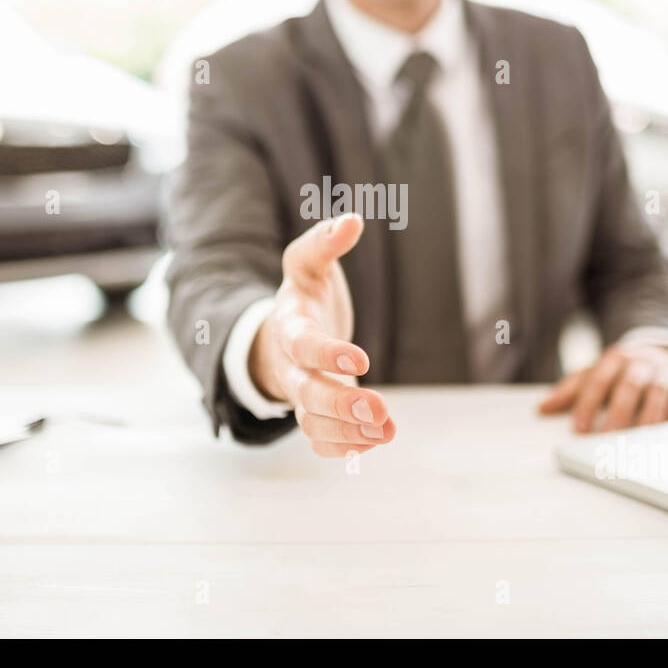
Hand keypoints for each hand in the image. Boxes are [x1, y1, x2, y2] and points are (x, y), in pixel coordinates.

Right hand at [249, 213, 394, 456]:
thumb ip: (324, 243)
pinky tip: (378, 439)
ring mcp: (300, 395)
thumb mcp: (307, 265)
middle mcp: (291, 366)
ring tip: (387, 430)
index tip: (362, 361)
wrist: (281, 335)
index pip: (304, 345)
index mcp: (290, 327)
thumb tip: (352, 220)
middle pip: (307, 393)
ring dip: (348, 433)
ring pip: (313, 424)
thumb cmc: (304, 296)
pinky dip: (344, 447)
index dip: (328, 354)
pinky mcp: (313, 416)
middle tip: (380, 410)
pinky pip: (319, 441)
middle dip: (341, 405)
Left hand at [537, 342, 667, 432]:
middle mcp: (641, 363)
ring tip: (638, 446)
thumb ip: (570, 390)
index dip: (587, 405)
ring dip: (648, 420)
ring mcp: (666, 374)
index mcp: (615, 358)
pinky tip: (667, 439)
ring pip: (658, 395)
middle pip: (629, 387)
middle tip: (607, 439)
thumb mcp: (594, 372)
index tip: (578, 430)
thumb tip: (542, 409)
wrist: (662, 350)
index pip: (598, 380)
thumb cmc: (622, 370)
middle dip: (618, 413)